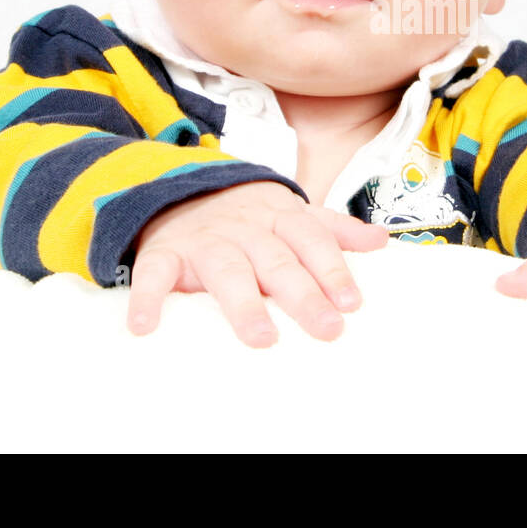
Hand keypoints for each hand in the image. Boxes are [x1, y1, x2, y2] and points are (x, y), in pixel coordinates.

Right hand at [125, 180, 388, 345]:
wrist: (181, 188)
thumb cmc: (249, 215)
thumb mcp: (293, 214)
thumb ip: (334, 229)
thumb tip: (382, 241)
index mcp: (281, 218)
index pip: (313, 240)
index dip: (332, 269)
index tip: (352, 302)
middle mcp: (246, 228)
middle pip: (277, 261)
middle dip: (303, 294)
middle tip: (327, 329)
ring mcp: (205, 240)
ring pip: (226, 270)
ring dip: (243, 303)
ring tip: (261, 339)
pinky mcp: (164, 252)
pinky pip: (154, 274)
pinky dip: (147, 298)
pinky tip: (145, 327)